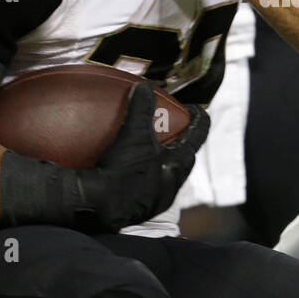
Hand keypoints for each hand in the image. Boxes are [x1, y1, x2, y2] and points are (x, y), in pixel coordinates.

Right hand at [0, 82, 209, 232]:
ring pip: (167, 175)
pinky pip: (148, 188)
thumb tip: (144, 87)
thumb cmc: (121, 171)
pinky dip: (144, 176)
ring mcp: (157, 200)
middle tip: (173, 129)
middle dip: (181, 142)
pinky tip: (130, 171)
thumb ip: (142, 109)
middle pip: (184, 158)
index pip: (197, 137)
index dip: (199, 120)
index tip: (197, 109)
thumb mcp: (134, 134)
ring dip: (163, 161)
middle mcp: (172, 185)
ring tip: (151, 149)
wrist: (99, 208)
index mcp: (177, 165)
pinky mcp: (140, 210)